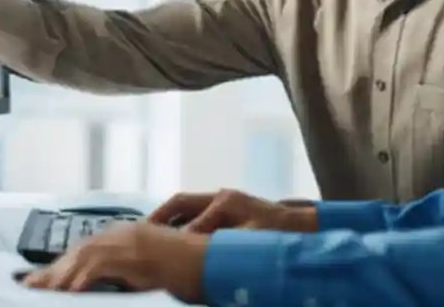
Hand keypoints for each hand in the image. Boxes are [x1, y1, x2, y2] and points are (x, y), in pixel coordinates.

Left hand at [19, 222, 208, 302]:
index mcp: (131, 233)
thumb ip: (129, 271)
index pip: (87, 249)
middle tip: (30, 286)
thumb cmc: (193, 269)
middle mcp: (127, 233)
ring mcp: (132, 241)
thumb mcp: (154, 269)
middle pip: (80, 251)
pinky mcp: (138, 254)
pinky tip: (69, 290)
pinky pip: (102, 266)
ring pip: (84, 257)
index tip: (42, 279)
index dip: (63, 265)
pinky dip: (83, 278)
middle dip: (54, 270)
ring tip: (40, 291)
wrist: (218, 262)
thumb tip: (103, 283)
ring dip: (60, 275)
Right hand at [148, 189, 317, 233]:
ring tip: (152, 235)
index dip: (176, 236)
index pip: (190, 219)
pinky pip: (198, 213)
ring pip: (188, 207)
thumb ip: (217, 243)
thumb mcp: (247, 240)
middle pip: (181, 202)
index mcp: (225, 201)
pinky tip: (177, 238)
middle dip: (161, 217)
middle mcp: (221, 197)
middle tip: (141, 232)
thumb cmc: (277, 234)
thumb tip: (190, 244)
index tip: (158, 246)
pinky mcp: (229, 208)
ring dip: (171, 220)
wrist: (302, 227)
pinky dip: (184, 223)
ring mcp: (225, 200)